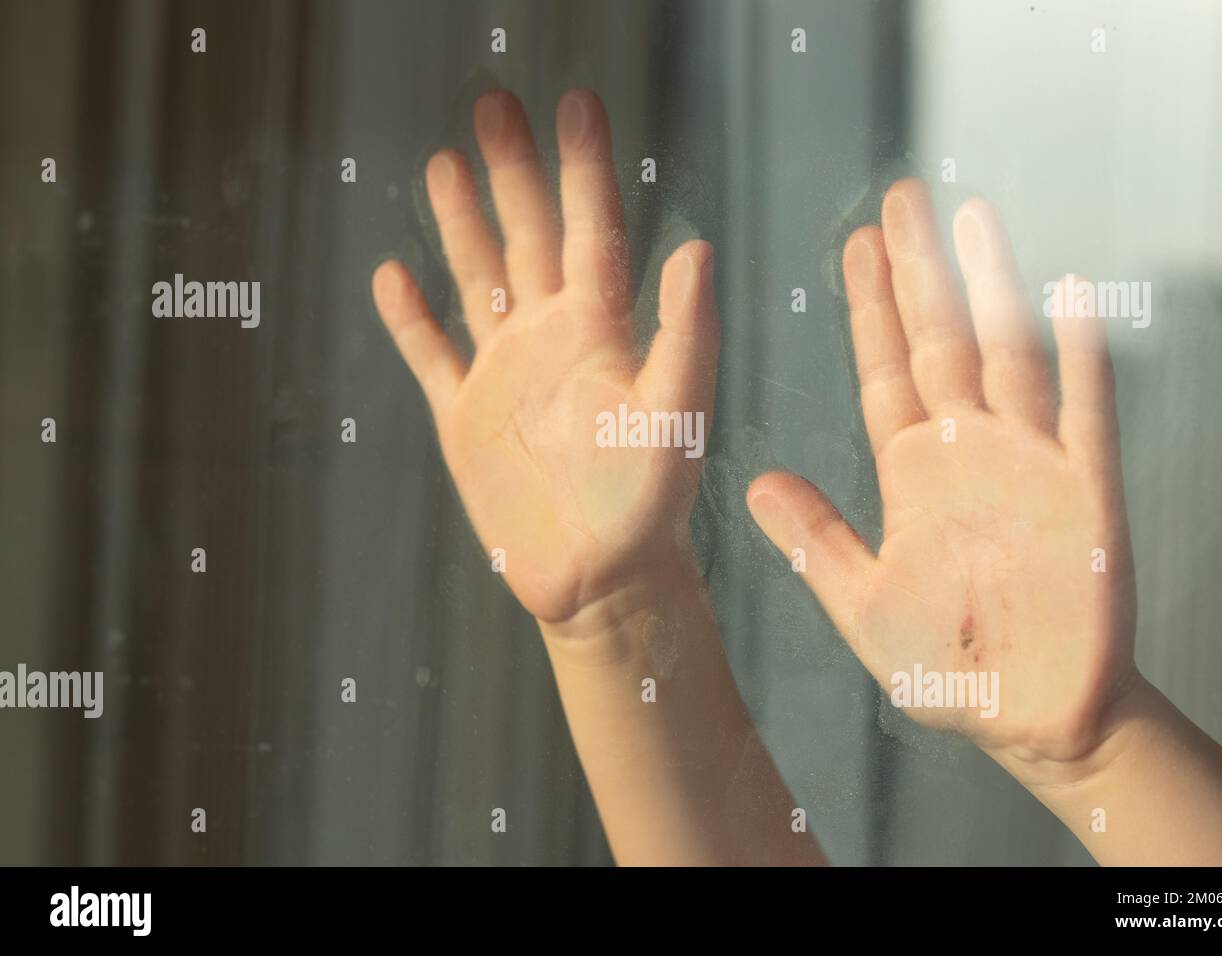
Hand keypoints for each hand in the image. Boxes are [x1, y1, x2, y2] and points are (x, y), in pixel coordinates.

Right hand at [372, 89, 716, 625]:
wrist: (601, 579)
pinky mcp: (466, 418)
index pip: (590, 228)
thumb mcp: (676, 413)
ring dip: (461, 222)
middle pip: (525, 234)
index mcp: (602, 329)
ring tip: (443, 162)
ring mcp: (505, 374)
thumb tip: (696, 248)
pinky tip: (392, 275)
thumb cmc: (650, 502)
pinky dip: (410, 319)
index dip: (583, 166)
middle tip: (493, 103)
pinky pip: (431, 355)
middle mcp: (552, 338)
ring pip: (477, 278)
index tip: (575, 103)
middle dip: (511, 169)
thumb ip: (686, 333)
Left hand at [747, 179, 1138, 776]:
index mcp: (913, 474)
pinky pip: (1083, 414)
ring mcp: (1029, 466)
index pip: (887, 372)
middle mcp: (969, 454)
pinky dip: (1079, 356)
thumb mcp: (862, 602)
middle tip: (900, 199)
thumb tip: (755, 480)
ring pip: (1007, 358)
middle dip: (919, 272)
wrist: (1033, 720)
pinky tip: (1068, 294)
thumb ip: (814, 540)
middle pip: (940, 343)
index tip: (853, 246)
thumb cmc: (950, 668)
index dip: (870, 310)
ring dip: (990, 288)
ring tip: (970, 218)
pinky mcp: (1085, 495)